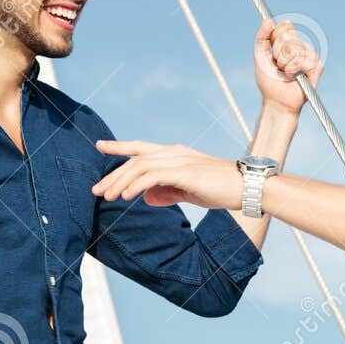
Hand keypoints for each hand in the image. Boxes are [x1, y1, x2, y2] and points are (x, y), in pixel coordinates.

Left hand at [92, 140, 241, 210]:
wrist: (248, 188)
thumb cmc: (221, 189)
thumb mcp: (189, 191)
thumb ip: (167, 192)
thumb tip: (146, 198)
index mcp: (175, 154)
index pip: (141, 148)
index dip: (119, 146)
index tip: (99, 145)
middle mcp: (175, 153)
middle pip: (135, 157)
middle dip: (113, 173)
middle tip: (96, 189)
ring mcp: (180, 160)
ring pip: (140, 166)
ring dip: (120, 181)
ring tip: (106, 195)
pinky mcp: (185, 171)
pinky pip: (153, 176)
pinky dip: (136, 185)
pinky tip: (125, 196)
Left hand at [254, 18, 322, 115]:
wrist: (276, 101)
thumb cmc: (268, 81)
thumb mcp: (260, 55)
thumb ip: (262, 37)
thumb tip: (268, 19)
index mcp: (289, 43)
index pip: (284, 27)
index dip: (276, 36)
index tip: (272, 50)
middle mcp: (301, 47)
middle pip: (288, 36)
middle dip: (278, 52)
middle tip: (278, 65)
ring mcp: (310, 56)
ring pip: (296, 48)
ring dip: (285, 63)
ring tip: (285, 73)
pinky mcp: (318, 67)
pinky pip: (305, 60)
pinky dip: (294, 69)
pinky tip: (294, 77)